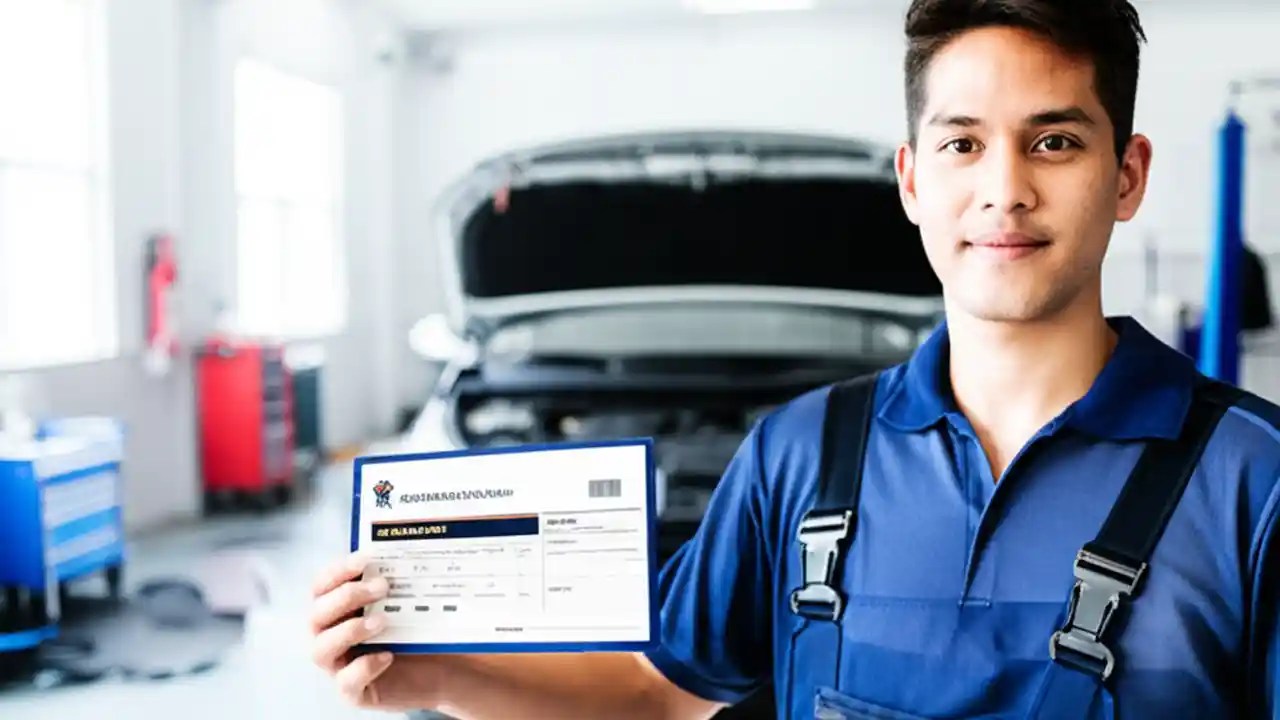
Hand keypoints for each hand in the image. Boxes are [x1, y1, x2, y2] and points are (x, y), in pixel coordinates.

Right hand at [310, 552, 446, 710]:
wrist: (448, 666)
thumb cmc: (422, 628)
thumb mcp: (411, 599)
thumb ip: (401, 577)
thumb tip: (410, 546)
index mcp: (339, 609)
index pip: (321, 587)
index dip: (336, 572)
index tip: (365, 559)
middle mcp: (332, 636)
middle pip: (316, 615)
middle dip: (346, 597)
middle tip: (382, 586)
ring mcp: (340, 666)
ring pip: (320, 649)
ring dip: (348, 631)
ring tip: (382, 621)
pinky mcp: (355, 692)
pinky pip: (346, 684)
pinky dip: (363, 668)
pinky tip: (387, 655)